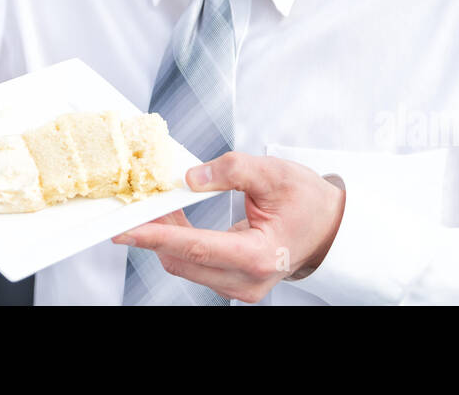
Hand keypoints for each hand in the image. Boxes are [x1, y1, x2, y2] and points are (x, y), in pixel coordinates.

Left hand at [111, 152, 346, 303]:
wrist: (332, 227)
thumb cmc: (309, 201)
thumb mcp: (273, 173)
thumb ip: (231, 170)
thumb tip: (190, 178)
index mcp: (257, 256)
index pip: (195, 247)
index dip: (157, 236)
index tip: (126, 230)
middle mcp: (247, 281)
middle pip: (183, 261)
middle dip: (156, 232)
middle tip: (140, 200)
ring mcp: (241, 287)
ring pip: (186, 266)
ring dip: (166, 237)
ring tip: (159, 204)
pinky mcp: (235, 283)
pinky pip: (197, 265)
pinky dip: (181, 243)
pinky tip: (176, 217)